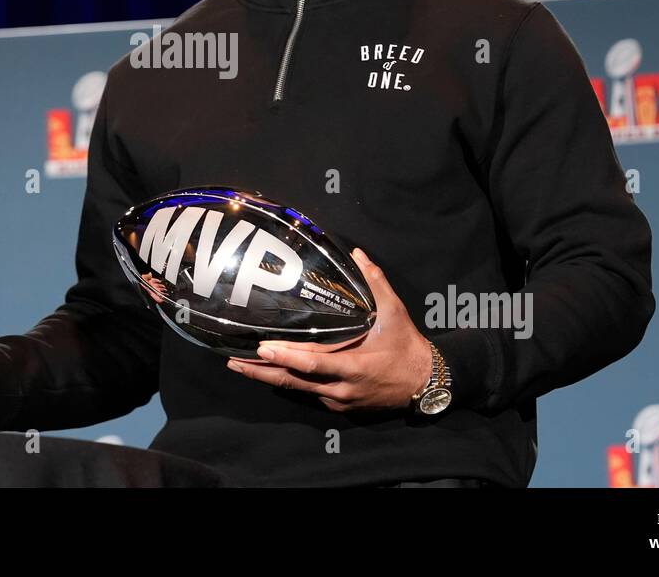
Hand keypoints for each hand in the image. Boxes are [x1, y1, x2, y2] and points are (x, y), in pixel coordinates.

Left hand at [226, 248, 432, 411]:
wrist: (424, 382)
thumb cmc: (407, 347)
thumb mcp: (395, 312)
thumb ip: (376, 282)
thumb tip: (358, 254)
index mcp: (354, 366)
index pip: (313, 364)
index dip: (287, 357)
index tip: (263, 349)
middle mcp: (341, 388)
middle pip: (294, 381)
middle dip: (262, 372)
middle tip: (234, 362)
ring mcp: (339, 400)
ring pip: (297, 390)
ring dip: (268, 378)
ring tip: (241, 366)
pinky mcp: (339, 405)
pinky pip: (308, 393)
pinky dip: (288, 382)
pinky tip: (268, 372)